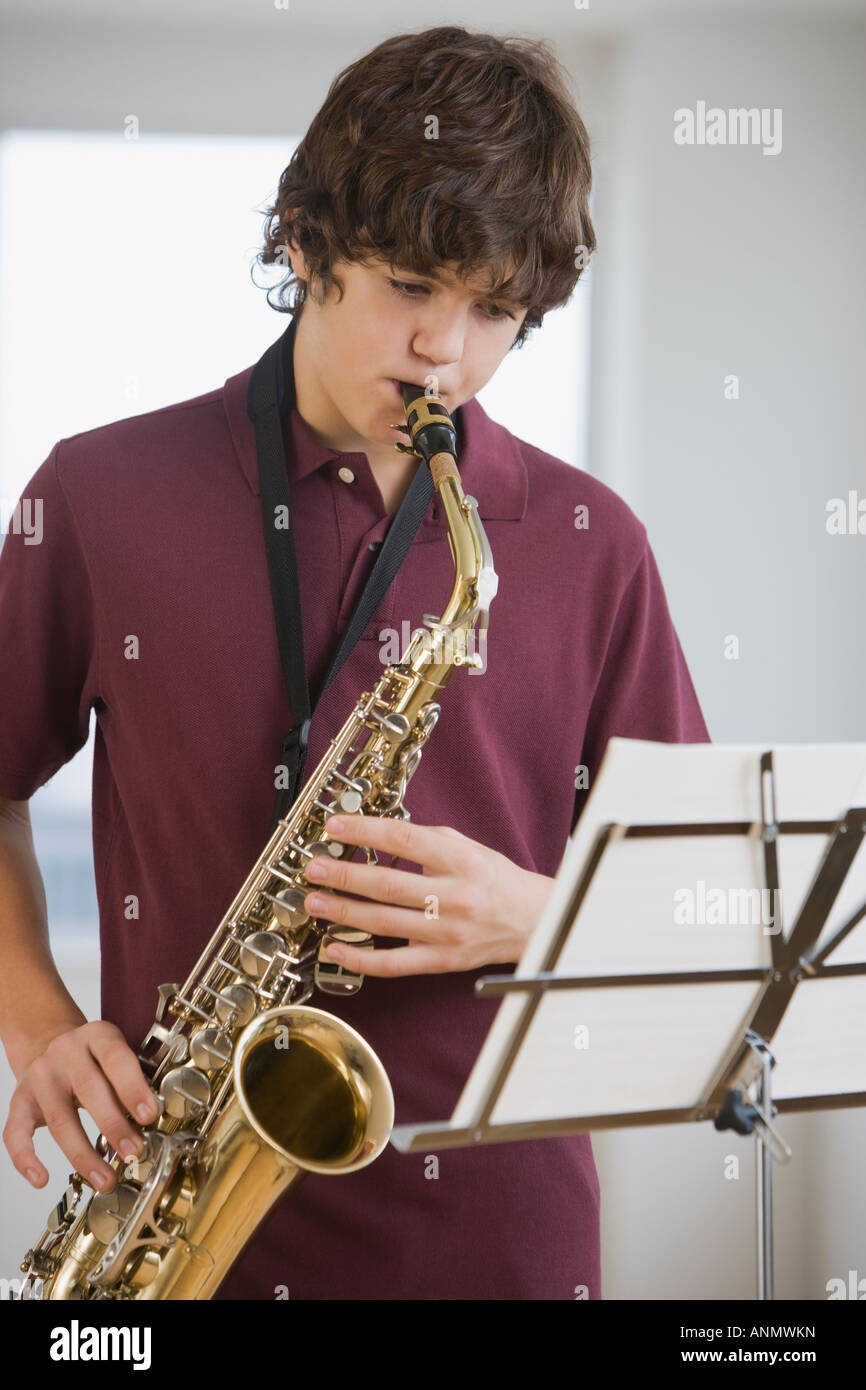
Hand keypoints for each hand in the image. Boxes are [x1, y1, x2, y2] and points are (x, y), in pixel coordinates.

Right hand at [3, 1020, 159, 1192]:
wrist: (47, 1041)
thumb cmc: (93, 1057)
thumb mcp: (116, 1054)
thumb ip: (132, 1079)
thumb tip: (153, 1121)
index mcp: (97, 1036)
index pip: (116, 1058)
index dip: (133, 1088)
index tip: (149, 1116)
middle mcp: (65, 1052)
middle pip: (88, 1089)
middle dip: (113, 1125)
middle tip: (133, 1153)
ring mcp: (40, 1076)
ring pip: (59, 1118)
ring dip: (83, 1154)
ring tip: (105, 1179)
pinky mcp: (19, 1099)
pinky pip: (16, 1132)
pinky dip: (26, 1159)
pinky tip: (41, 1178)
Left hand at [302, 814, 554, 977]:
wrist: (529, 919)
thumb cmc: (493, 880)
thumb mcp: (466, 846)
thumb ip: (425, 840)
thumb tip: (374, 833)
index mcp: (460, 860)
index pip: (405, 841)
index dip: (366, 832)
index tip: (335, 827)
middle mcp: (454, 896)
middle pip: (388, 884)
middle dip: (344, 875)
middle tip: (314, 868)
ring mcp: (446, 932)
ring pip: (385, 923)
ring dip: (344, 911)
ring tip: (315, 900)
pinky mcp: (441, 960)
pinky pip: (395, 964)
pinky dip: (361, 958)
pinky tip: (334, 948)